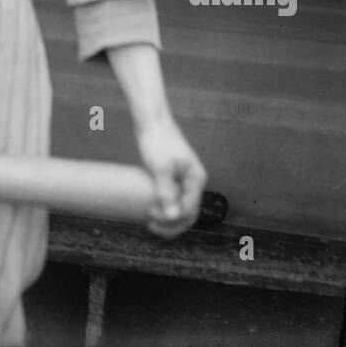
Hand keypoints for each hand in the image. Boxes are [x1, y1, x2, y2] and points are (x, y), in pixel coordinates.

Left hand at [134, 115, 206, 237]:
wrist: (152, 120)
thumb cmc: (157, 140)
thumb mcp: (160, 168)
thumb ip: (166, 192)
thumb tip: (172, 217)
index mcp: (196, 179)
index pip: (189, 211)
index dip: (172, 221)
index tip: (151, 219)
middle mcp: (194, 181)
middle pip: (188, 212)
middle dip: (171, 224)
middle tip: (150, 226)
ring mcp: (184, 179)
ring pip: (180, 207)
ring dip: (168, 218)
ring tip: (149, 221)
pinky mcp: (174, 176)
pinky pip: (173, 198)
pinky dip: (165, 207)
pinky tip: (151, 209)